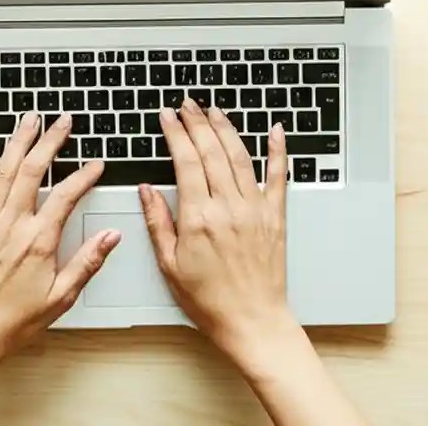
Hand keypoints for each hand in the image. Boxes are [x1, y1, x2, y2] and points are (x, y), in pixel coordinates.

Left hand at [0, 113, 120, 425]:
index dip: (84, 176)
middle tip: (63, 122)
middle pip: (33, 171)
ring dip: (18, 141)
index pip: (66, 196)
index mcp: (38, 242)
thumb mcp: (60, 298)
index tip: (95, 164)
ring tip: (30, 119)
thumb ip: (87, 262)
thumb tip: (110, 237)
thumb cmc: (12, 322)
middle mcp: (11, 226)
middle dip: (51, 141)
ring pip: (3, 171)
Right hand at [139, 99, 294, 368]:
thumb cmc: (209, 299)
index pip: (185, 161)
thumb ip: (157, 222)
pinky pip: (279, 176)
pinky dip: (278, 151)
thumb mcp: (169, 263)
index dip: (175, 133)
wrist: (253, 321)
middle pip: (212, 151)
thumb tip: (147, 190)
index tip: (167, 117)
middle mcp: (228, 207)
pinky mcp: (275, 217)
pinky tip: (276, 131)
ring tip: (213, 111)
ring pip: (241, 156)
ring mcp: (255, 209)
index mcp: (198, 218)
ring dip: (226, 128)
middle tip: (186, 105)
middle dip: (197, 122)